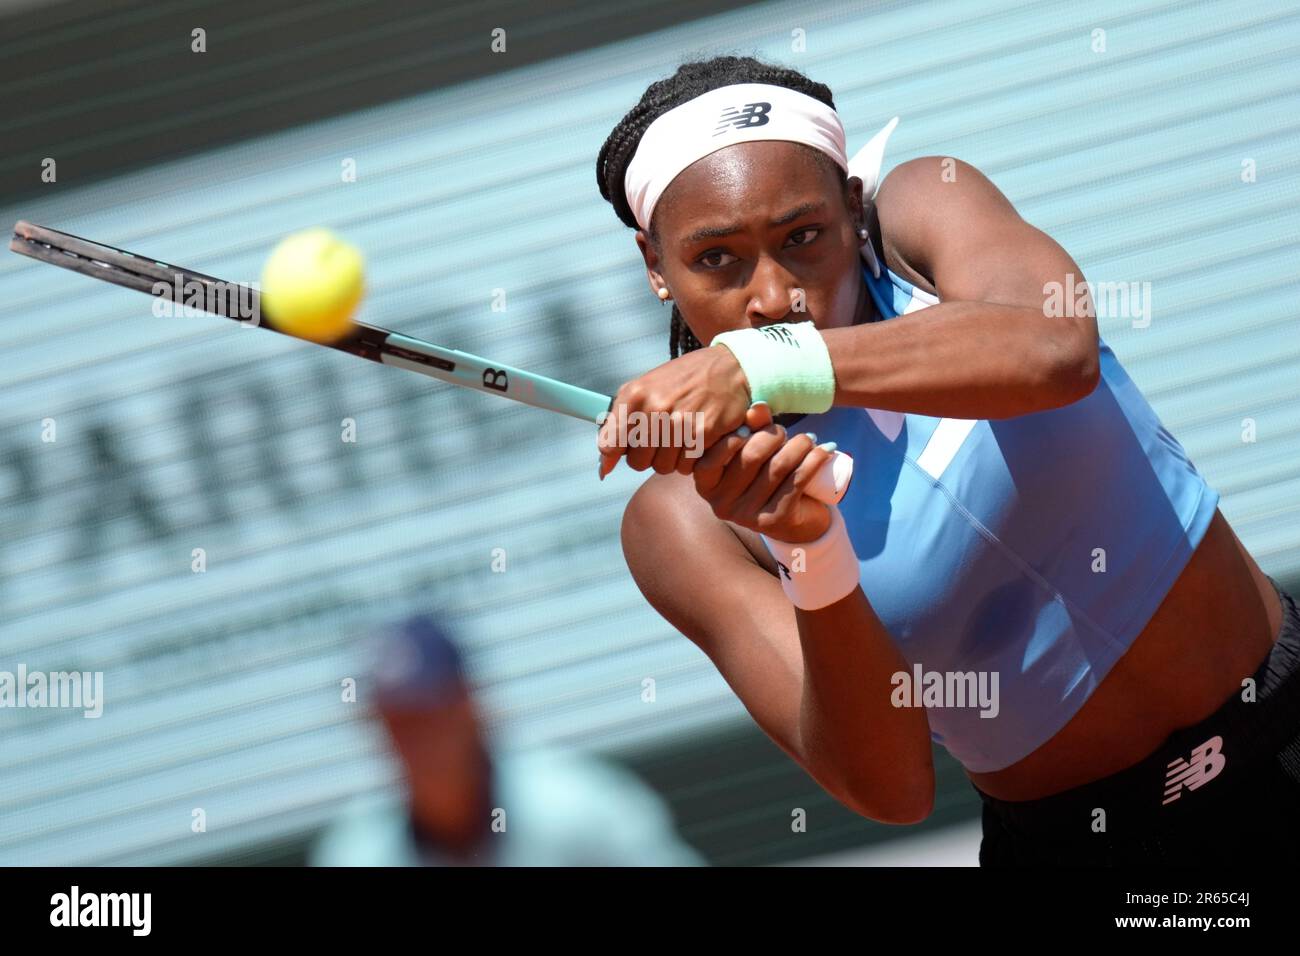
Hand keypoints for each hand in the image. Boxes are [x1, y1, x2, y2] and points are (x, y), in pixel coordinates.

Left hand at [598, 345, 749, 477]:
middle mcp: (654, 408)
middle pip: (638, 462)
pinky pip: (686, 467)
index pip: (609, 445)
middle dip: (649, 455)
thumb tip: (604, 468)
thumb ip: (618, 423)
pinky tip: (698, 439)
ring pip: (663, 467)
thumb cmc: (683, 381)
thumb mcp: (645, 388)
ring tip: (682, 436)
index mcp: (634, 395)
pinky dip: (691, 459)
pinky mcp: (703, 433)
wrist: (729, 367)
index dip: (615, 454)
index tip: (627, 451)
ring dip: (672, 458)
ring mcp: (679, 422)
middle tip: (663, 438)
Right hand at [690, 403, 834, 542]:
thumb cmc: (766, 478)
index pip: (712, 457)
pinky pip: (797, 480)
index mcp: (707, 485)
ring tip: (808, 439)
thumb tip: (759, 407)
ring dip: (798, 445)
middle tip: (784, 432)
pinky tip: (825, 450)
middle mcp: (722, 504)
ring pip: (777, 467)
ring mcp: (748, 515)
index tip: (750, 425)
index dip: (734, 436)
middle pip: (750, 456)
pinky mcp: (776, 520)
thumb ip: (751, 427)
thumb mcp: (754, 450)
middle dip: (772, 435)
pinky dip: (814, 460)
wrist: (796, 520)